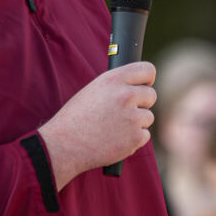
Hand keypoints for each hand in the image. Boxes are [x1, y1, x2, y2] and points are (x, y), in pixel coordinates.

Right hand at [36, 63, 156, 187]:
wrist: (64, 145)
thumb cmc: (76, 118)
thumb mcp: (93, 90)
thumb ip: (117, 85)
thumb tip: (138, 84)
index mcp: (114, 79)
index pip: (147, 70)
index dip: (147, 79)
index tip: (146, 84)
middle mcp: (125, 96)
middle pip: (151, 95)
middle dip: (142, 103)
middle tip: (125, 112)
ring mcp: (132, 117)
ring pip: (148, 117)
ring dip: (136, 123)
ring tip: (113, 128)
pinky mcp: (135, 138)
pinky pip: (144, 135)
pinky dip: (133, 140)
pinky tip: (115, 140)